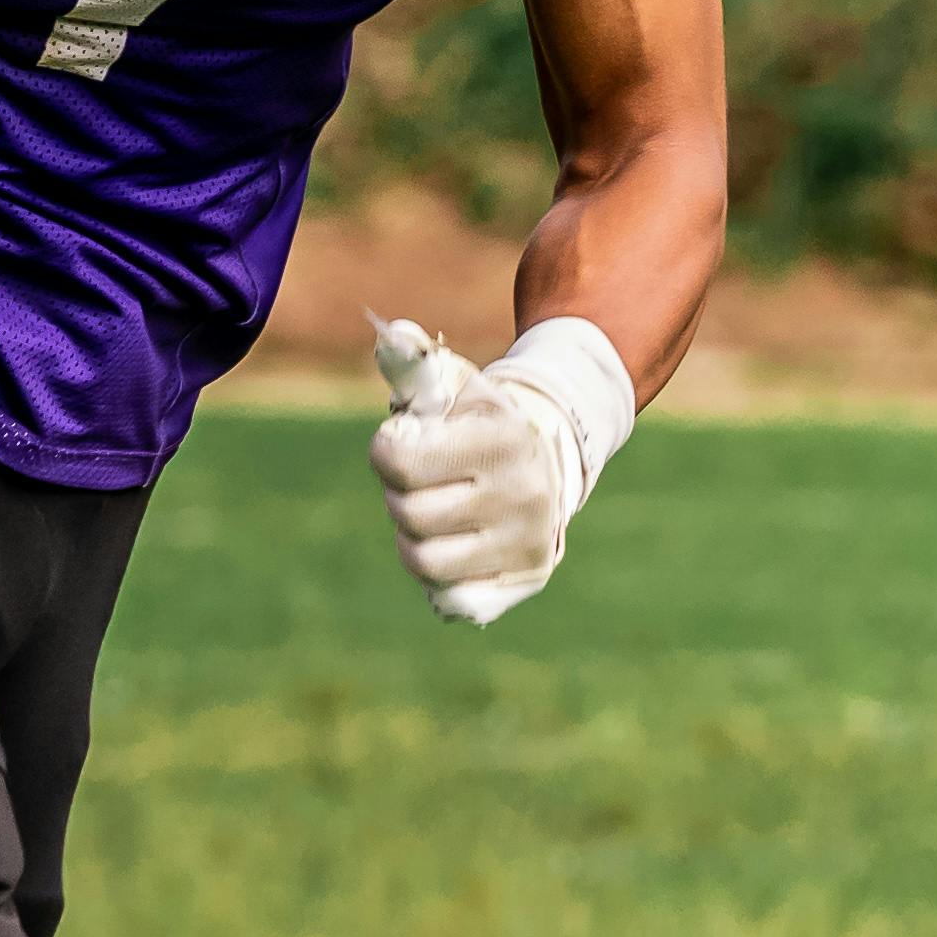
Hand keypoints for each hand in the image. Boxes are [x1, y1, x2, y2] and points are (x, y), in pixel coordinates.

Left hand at [367, 315, 626, 625]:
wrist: (551, 460)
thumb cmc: (482, 422)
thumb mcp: (455, 385)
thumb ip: (415, 361)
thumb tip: (391, 336)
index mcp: (503, 437)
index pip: (400, 460)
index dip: (386, 450)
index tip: (402, 442)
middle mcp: (524, 492)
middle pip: (408, 513)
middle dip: (400, 495)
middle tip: (422, 481)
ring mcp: (528, 541)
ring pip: (424, 561)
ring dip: (413, 538)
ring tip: (433, 515)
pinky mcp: (527, 579)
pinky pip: (455, 601)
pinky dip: (440, 580)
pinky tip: (453, 550)